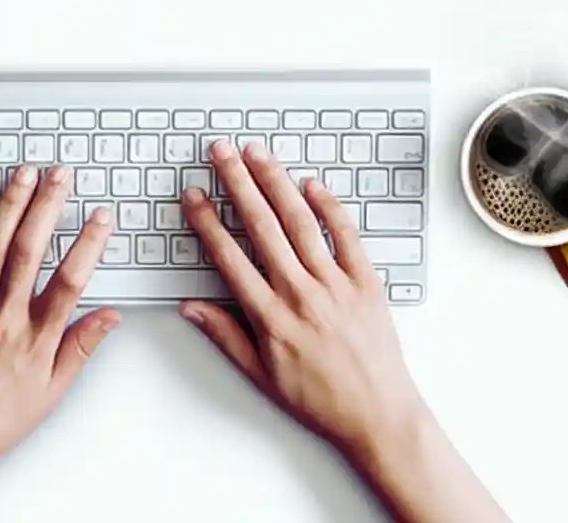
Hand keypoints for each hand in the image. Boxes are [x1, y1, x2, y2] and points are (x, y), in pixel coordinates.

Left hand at [0, 165, 118, 522]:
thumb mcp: (51, 392)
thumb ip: (80, 347)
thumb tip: (110, 316)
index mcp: (34, 339)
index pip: (69, 281)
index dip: (88, 244)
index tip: (101, 216)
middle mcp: (2, 318)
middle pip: (29, 250)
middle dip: (47, 206)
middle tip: (61, 175)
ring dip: (10, 206)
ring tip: (24, 175)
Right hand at [180, 141, 508, 522]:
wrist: (377, 414)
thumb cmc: (319, 399)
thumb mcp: (261, 374)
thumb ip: (224, 335)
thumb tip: (190, 307)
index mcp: (269, 317)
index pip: (228, 257)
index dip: (206, 222)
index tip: (193, 196)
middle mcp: (300, 293)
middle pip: (261, 226)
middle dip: (237, 183)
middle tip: (221, 152)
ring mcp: (335, 284)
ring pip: (300, 222)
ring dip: (275, 183)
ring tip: (257, 154)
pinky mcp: (366, 282)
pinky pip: (346, 235)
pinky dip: (329, 207)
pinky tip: (311, 184)